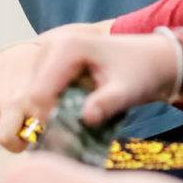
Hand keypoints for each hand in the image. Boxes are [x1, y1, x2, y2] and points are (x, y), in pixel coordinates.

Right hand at [25, 34, 177, 126]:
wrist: (151, 59)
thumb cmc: (141, 73)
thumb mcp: (128, 90)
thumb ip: (107, 103)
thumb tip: (86, 118)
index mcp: (67, 48)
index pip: (39, 93)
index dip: (48, 120)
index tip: (69, 136)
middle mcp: (52, 46)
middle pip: (31, 94)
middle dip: (45, 118)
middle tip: (71, 132)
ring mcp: (49, 54)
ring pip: (33, 95)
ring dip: (48, 114)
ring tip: (74, 122)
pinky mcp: (51, 64)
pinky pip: (40, 92)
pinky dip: (52, 107)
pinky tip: (73, 113)